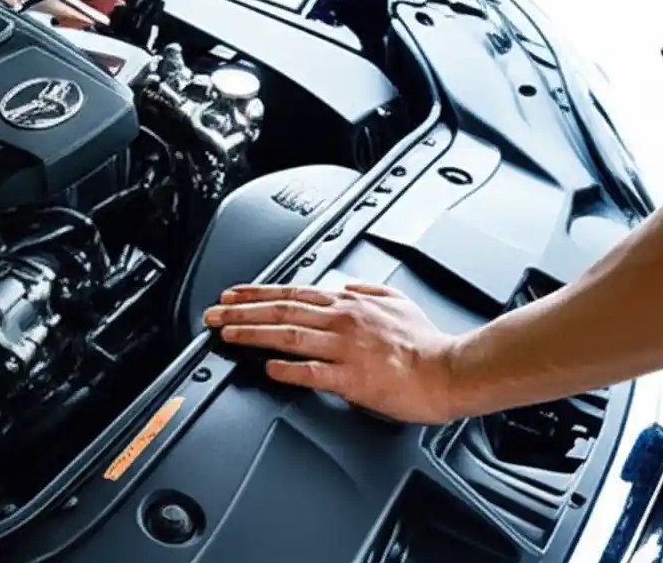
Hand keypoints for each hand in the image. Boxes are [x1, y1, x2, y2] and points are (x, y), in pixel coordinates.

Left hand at [203, 283, 461, 424]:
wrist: (449, 371)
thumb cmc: (425, 343)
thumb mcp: (396, 301)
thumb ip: (367, 290)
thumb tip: (346, 284)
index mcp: (349, 303)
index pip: (292, 293)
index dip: (256, 293)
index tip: (231, 294)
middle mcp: (342, 320)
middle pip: (280, 311)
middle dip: (241, 311)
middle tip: (212, 314)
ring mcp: (345, 348)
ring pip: (289, 336)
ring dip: (254, 334)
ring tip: (227, 334)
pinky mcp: (353, 378)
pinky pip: (313, 372)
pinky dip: (288, 369)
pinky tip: (267, 368)